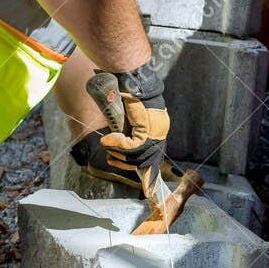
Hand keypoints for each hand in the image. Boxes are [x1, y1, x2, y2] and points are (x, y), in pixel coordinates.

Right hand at [99, 89, 171, 204]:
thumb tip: (112, 145)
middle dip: (131, 167)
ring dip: (120, 154)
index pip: (154, 156)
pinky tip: (108, 140)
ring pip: (139, 156)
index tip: (149, 192)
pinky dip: (119, 145)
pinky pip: (134, 145)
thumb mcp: (126, 116)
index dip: (149, 173)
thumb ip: (125, 132)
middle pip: (148, 161)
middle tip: (112, 160)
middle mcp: (160, 130)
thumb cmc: (125, 91)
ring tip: (108, 146)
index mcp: (158, 129)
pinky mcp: (149, 127)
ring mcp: (157, 129)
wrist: (129, 76)